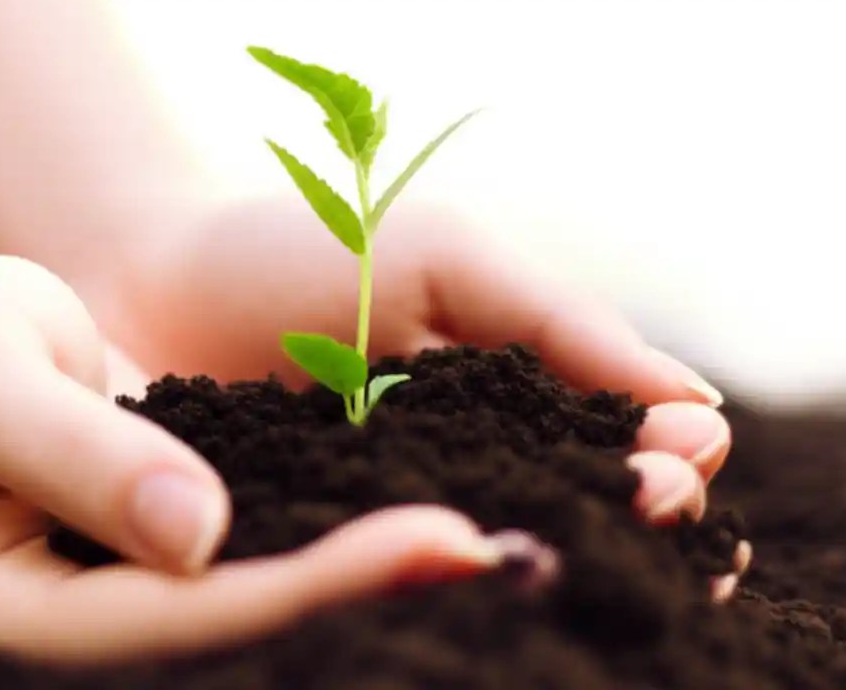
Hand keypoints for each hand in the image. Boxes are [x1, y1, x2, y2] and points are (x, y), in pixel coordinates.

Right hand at [0, 256, 507, 660]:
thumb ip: (66, 447)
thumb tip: (194, 535)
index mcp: (22, 619)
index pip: (186, 622)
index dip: (314, 592)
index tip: (440, 539)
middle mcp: (104, 639)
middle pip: (258, 652)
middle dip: (385, 613)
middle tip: (520, 564)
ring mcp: (163, 612)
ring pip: (292, 631)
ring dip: (406, 598)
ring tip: (531, 557)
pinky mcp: (211, 572)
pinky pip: (301, 578)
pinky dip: (384, 560)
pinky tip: (474, 528)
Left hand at [82, 201, 748, 592]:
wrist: (145, 274)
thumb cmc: (305, 249)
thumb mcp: (448, 260)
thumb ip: (561, 324)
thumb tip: (700, 407)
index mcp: (505, 409)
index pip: (610, 454)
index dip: (656, 465)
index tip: (680, 465)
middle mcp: (457, 480)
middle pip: (567, 522)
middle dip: (627, 530)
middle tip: (664, 524)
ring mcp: (383, 529)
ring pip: (485, 568)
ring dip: (549, 575)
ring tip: (588, 570)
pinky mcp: (309, 567)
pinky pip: (379, 590)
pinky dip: (429, 597)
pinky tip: (474, 597)